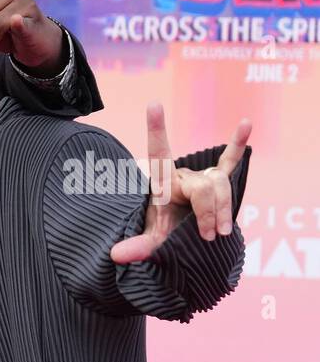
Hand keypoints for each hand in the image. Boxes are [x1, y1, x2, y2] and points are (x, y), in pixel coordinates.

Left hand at [110, 104, 251, 263]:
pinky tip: (246, 123)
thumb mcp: (153, 240)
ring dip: (223, 209)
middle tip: (208, 235)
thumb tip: (115, 256)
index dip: (156, 129)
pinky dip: (238, 143)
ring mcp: (202, 176)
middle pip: (204, 186)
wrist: (184, 240)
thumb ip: (138, 247)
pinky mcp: (218, 180)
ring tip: (220, 232)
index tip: (153, 105)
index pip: (158, 153)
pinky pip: (230, 159)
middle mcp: (182, 175)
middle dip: (209, 211)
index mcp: (163, 183)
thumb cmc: (166, 234)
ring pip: (221, 185)